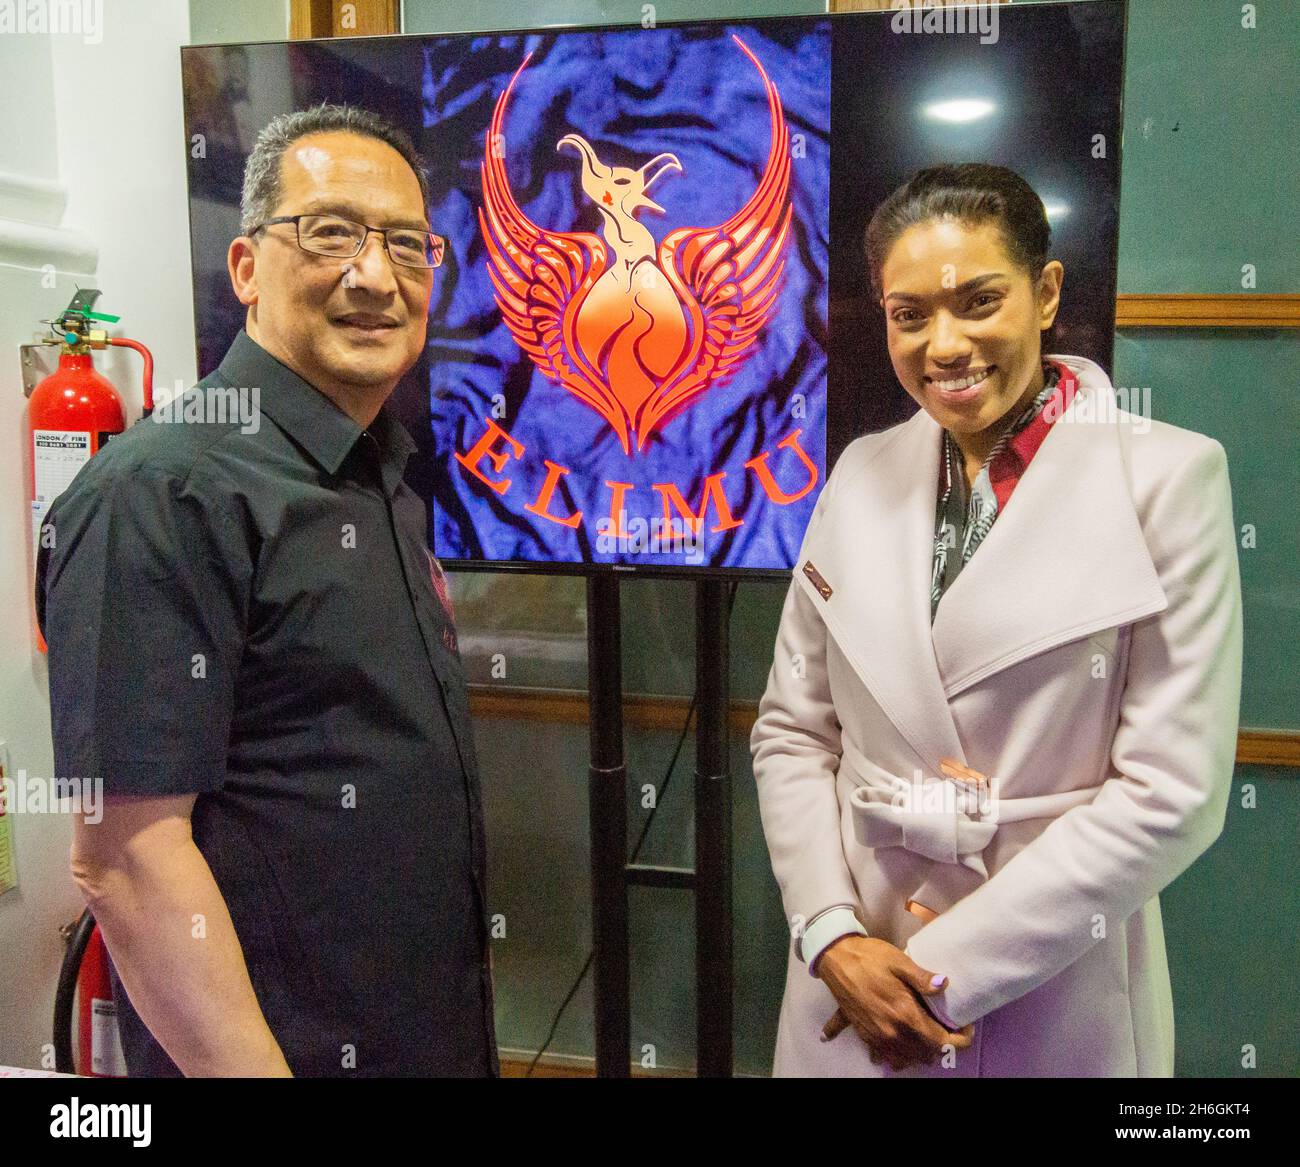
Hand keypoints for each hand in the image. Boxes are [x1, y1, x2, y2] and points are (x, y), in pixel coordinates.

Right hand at [814, 935, 972, 1070]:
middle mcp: (892, 1032)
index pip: (941, 1042)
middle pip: (926, 1054)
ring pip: (906, 1059)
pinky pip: (885, 1055)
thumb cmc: (869, 957)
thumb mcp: (899, 961)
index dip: (960, 1040)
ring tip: (926, 1035)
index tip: (966, 1028)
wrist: (835, 959)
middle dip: (941, 1046)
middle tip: (947, 1027)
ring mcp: (876, 1036)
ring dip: (920, 1051)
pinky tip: (899, 1044)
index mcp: (904, 1014)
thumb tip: (944, 984)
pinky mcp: (864, 1034)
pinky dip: (896, 1054)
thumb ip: (922, 977)